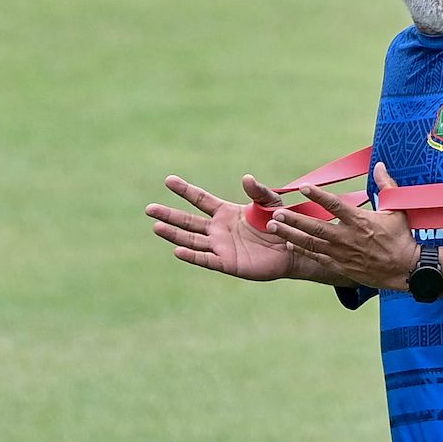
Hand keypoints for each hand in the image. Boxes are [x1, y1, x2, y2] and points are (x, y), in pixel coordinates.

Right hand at [146, 173, 298, 280]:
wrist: (293, 249)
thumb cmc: (281, 223)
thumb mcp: (270, 202)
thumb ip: (258, 191)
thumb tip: (246, 178)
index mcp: (224, 212)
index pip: (199, 199)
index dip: (184, 190)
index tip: (168, 180)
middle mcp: (218, 230)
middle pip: (188, 221)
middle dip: (168, 215)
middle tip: (149, 208)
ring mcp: (220, 247)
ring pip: (191, 240)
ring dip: (174, 234)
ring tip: (156, 227)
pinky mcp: (228, 264)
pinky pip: (206, 259)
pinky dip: (192, 256)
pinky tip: (177, 250)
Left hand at [264, 162, 417, 289]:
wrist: (407, 269)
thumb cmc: (401, 237)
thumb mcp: (396, 209)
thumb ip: (386, 186)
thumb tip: (380, 165)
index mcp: (360, 221)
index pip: (336, 205)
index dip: (319, 196)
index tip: (303, 187)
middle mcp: (348, 237)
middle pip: (317, 227)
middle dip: (295, 220)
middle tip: (277, 214)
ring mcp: (343, 253)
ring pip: (312, 243)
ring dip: (291, 234)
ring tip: (273, 227)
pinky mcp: (341, 266)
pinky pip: (317, 257)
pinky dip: (302, 250)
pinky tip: (289, 243)